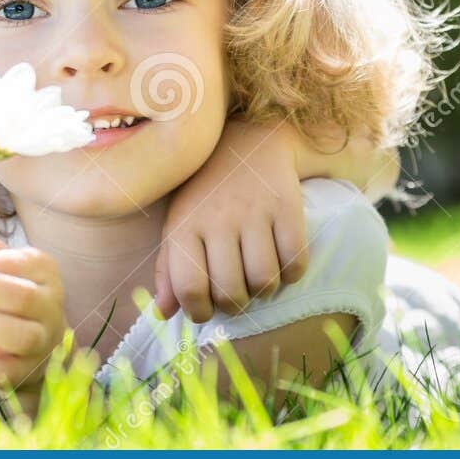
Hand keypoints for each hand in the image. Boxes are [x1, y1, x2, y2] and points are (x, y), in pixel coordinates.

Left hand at [157, 118, 308, 321]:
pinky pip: (296, 262)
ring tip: (258, 277)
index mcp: (183, 226)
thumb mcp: (178, 226)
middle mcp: (217, 219)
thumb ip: (169, 270)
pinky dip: (292, 274)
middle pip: (231, 292)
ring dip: (264, 291)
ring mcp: (253, 212)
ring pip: (265, 282)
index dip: (198, 312)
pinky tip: (281, 262)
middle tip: (235, 294)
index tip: (205, 311)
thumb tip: (163, 314)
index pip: (189, 288)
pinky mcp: (287, 206)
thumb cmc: (204, 195)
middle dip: (234, 305)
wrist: (244, 143)